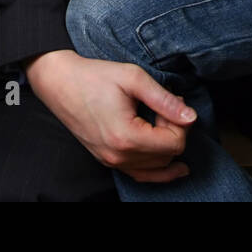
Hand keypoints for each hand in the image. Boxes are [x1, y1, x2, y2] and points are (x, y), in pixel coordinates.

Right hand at [26, 49, 196, 182]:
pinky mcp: (107, 160)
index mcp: (126, 137)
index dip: (181, 121)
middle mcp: (118, 156)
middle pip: (168, 157)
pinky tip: (171, 163)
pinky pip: (140, 174)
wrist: (60, 82)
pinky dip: (158, 169)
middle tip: (167, 106)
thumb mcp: (134, 78)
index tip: (173, 100)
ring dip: (167, 147)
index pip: (174, 143)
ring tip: (164, 121)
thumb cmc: (95, 76)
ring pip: (157, 169)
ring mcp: (111, 161)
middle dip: (175, 131)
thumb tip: (191, 117)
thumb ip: (165, 100)